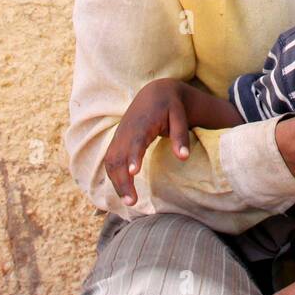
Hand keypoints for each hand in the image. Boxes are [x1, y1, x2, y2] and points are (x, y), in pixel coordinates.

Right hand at [103, 78, 191, 206]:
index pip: (136, 141)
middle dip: (122, 180)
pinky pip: (110, 161)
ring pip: (111, 161)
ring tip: (129, 201)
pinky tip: (122, 191)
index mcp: (143, 123)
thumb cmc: (171, 106)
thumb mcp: (180, 116)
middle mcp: (127, 131)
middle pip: (119, 157)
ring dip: (117, 182)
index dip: (133, 157)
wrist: (155, 92)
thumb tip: (184, 157)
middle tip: (132, 202)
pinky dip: (113, 176)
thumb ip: (180, 136)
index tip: (134, 173)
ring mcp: (120, 136)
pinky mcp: (118, 141)